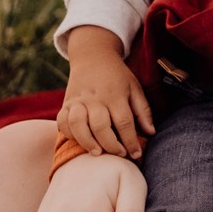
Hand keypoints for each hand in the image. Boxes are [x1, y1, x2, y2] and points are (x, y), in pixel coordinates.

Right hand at [58, 26, 156, 158]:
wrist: (93, 56)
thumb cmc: (117, 76)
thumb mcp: (135, 88)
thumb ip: (143, 110)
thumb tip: (151, 132)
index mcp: (115, 94)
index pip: (124, 122)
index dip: (131, 141)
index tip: (136, 154)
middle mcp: (95, 98)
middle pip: (101, 126)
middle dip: (111, 145)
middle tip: (119, 155)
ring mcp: (78, 100)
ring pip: (77, 124)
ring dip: (87, 141)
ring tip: (98, 152)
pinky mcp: (65, 103)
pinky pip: (62, 122)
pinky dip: (69, 134)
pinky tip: (80, 141)